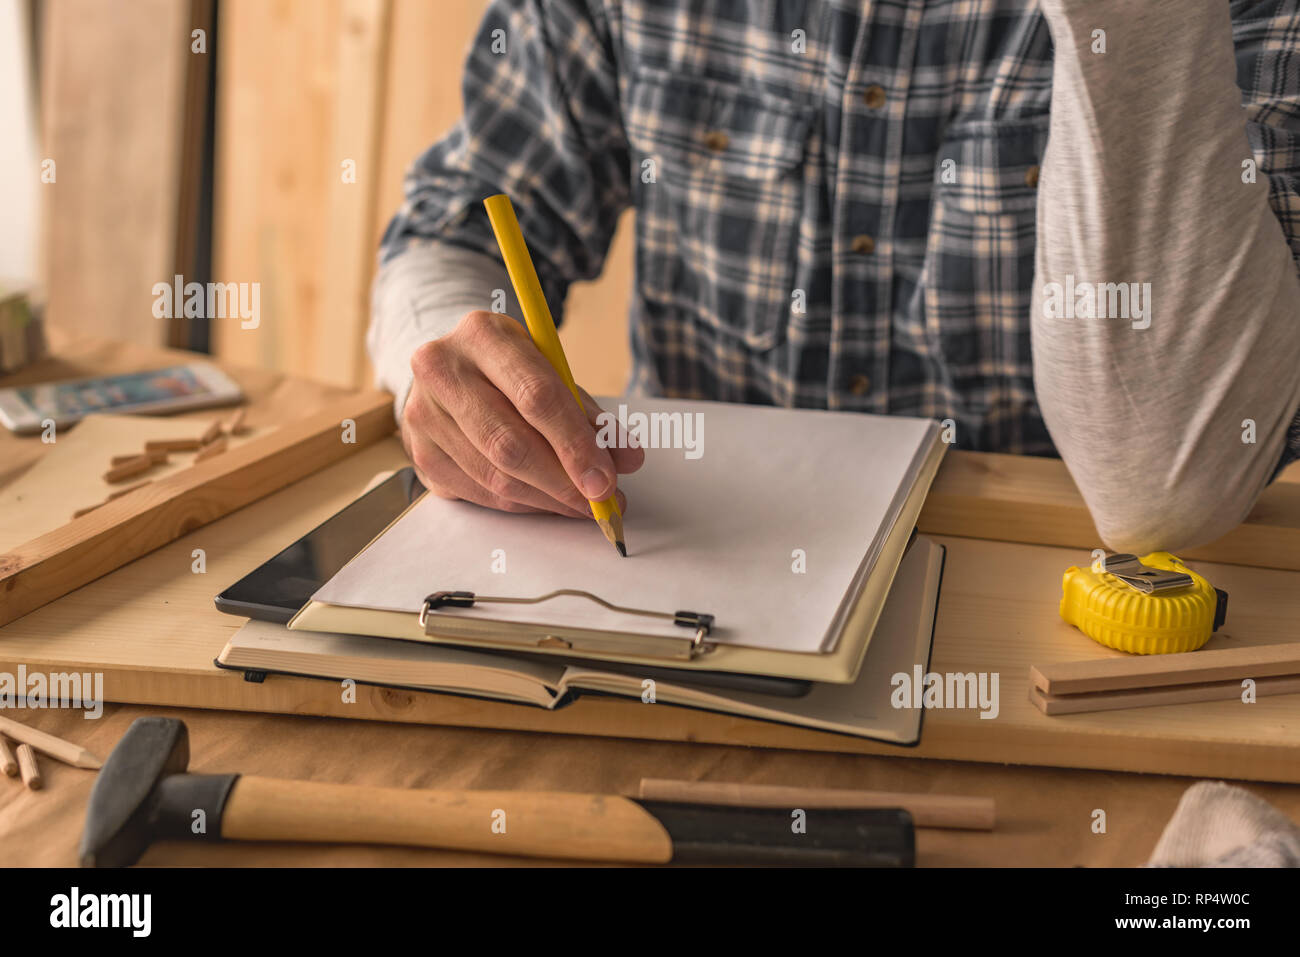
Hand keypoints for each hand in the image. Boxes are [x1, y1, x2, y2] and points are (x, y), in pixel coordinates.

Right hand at [401, 310, 643, 515]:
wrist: (448, 370)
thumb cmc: (510, 371)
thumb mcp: (551, 372)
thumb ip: (590, 415)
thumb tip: (628, 458)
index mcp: (483, 335)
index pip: (535, 396)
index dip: (575, 445)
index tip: (606, 480)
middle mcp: (442, 369)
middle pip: (510, 443)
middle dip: (563, 481)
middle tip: (600, 502)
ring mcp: (423, 414)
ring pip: (495, 476)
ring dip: (547, 499)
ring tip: (581, 504)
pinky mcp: (420, 453)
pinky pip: (480, 493)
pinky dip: (522, 504)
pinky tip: (546, 501)